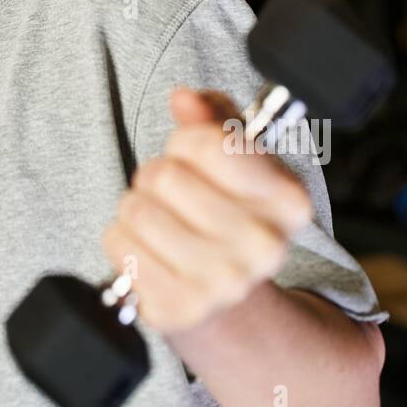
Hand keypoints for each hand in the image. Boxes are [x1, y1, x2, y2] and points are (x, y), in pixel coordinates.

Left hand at [101, 87, 313, 335]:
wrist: (225, 299)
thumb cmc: (225, 213)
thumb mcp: (236, 159)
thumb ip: (212, 116)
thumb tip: (184, 98)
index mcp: (289, 201)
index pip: (208, 144)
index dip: (187, 142)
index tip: (195, 158)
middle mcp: (264, 247)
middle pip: (164, 174)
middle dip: (157, 176)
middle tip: (173, 197)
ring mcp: (222, 284)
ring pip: (136, 207)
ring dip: (137, 207)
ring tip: (160, 222)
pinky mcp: (178, 309)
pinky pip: (117, 243)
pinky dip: (122, 239)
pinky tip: (148, 249)